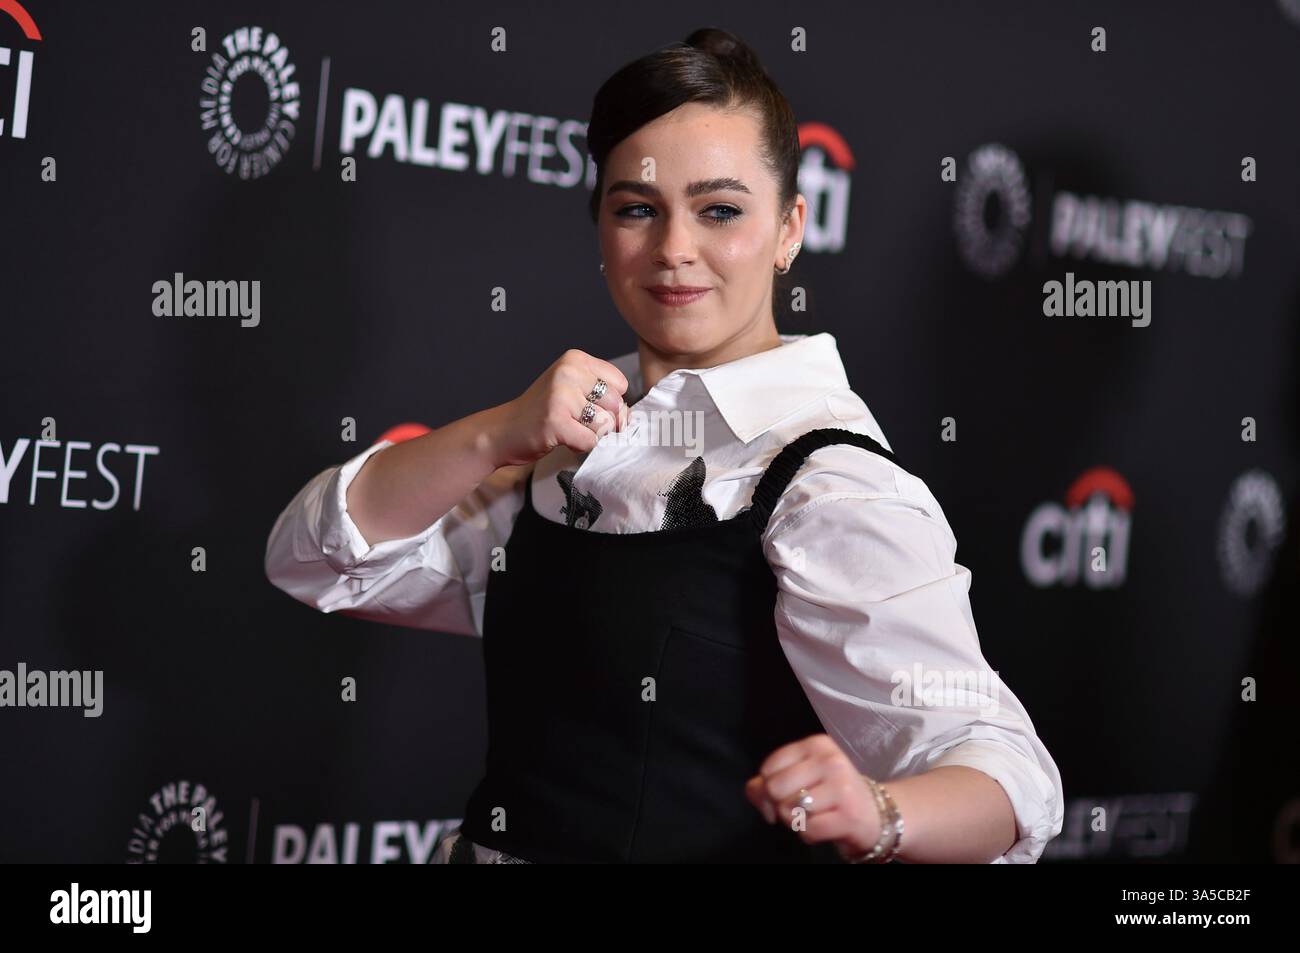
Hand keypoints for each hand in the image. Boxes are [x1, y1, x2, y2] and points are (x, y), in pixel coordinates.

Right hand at [485, 349, 629, 467]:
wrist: (502, 431)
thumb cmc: (541, 413)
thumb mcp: (572, 390)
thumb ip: (602, 396)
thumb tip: (629, 417)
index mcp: (575, 359)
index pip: (621, 384)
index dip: (609, 402)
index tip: (586, 407)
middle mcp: (569, 371)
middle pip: (616, 405)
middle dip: (602, 421)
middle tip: (574, 421)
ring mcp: (561, 395)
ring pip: (605, 425)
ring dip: (589, 435)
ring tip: (566, 428)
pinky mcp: (556, 421)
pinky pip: (591, 441)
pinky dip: (580, 446)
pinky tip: (562, 437)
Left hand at [745, 733, 883, 861]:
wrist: (876, 815)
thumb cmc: (830, 794)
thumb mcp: (801, 777)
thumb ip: (767, 782)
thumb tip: (754, 791)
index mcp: (816, 745)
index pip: (770, 767)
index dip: (766, 788)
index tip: (781, 797)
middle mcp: (830, 760)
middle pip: (775, 788)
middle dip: (780, 806)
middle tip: (798, 809)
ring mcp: (842, 787)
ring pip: (790, 810)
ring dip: (795, 822)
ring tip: (812, 817)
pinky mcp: (849, 815)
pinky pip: (807, 831)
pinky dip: (808, 835)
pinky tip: (823, 827)